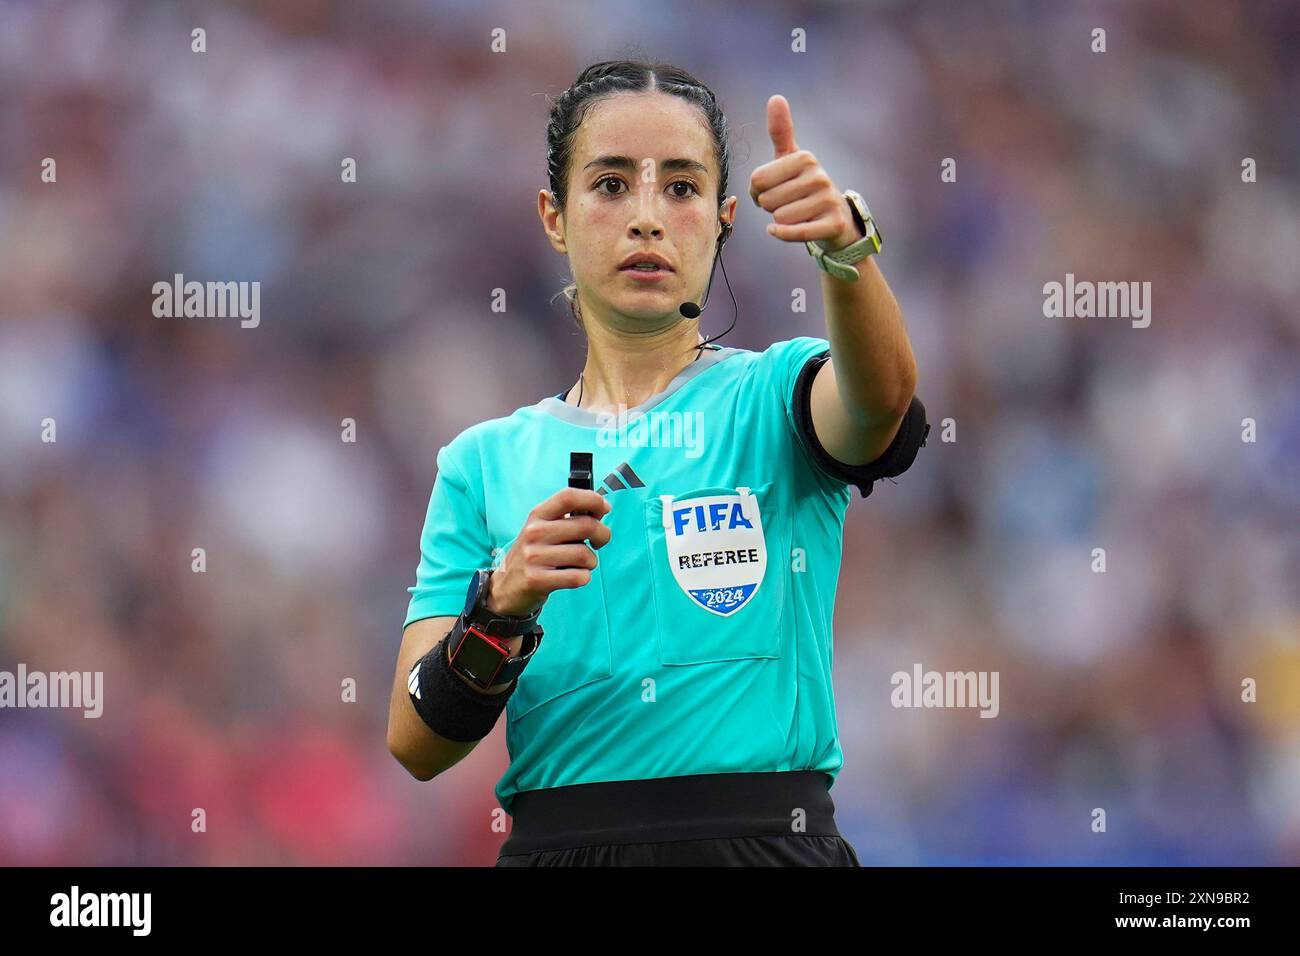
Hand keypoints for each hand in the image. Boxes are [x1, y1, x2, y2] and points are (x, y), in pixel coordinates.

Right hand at [486, 488, 612, 618]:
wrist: (506, 586)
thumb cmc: (534, 554)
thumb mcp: (543, 529)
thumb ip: (567, 519)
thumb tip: (600, 510)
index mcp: (537, 516)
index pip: (568, 496)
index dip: (593, 500)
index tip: (604, 509)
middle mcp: (534, 533)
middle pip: (586, 525)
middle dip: (603, 535)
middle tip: (599, 542)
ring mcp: (534, 556)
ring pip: (585, 554)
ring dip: (591, 561)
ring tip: (580, 564)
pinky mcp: (537, 580)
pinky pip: (578, 577)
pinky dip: (583, 577)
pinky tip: (574, 576)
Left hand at [749, 94, 860, 251]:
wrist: (835, 219)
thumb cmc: (804, 187)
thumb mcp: (792, 158)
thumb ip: (781, 131)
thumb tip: (776, 97)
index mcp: (805, 158)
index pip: (758, 179)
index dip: (757, 190)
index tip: (772, 189)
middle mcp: (819, 176)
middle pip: (767, 200)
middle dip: (770, 207)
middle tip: (786, 203)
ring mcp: (828, 200)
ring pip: (780, 217)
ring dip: (779, 221)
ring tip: (795, 214)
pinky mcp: (833, 224)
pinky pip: (794, 232)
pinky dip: (781, 234)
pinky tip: (778, 230)